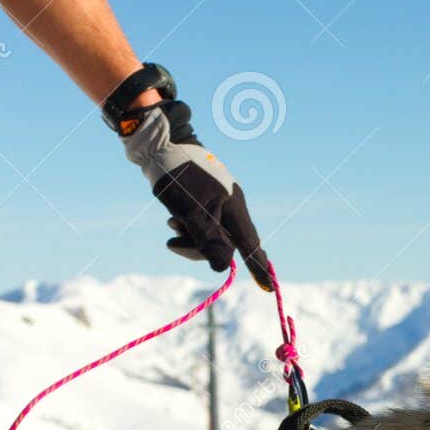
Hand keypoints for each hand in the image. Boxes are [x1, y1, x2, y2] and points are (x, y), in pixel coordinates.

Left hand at [122, 100, 271, 288]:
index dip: (257, 267)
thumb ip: (208, 241)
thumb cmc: (176, 178)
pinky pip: (205, 220)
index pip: (249, 244)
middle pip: (227, 241)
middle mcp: (232, 203)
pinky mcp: (208, 195)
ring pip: (213, 231)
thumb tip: (223, 268)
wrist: (160, 142)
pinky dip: (189, 225)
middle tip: (172, 245)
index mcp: (233, 207)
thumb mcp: (189, 213)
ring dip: (191, 236)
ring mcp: (221, 198)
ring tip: (170, 226)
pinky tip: (172, 218)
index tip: (269, 287)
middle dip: (201, 249)